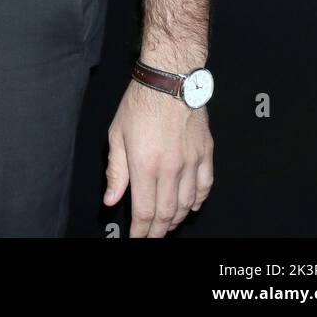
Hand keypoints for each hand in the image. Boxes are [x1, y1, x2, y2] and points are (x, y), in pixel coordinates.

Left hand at [103, 79, 213, 236]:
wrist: (169, 78)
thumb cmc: (141, 101)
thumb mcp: (117, 134)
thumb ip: (115, 171)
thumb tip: (111, 200)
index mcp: (145, 165)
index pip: (144, 212)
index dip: (140, 232)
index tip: (136, 239)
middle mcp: (170, 168)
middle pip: (167, 214)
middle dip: (158, 231)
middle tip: (151, 237)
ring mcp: (191, 161)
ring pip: (187, 204)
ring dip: (177, 219)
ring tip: (168, 224)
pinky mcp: (205, 152)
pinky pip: (205, 186)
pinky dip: (198, 201)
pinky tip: (191, 206)